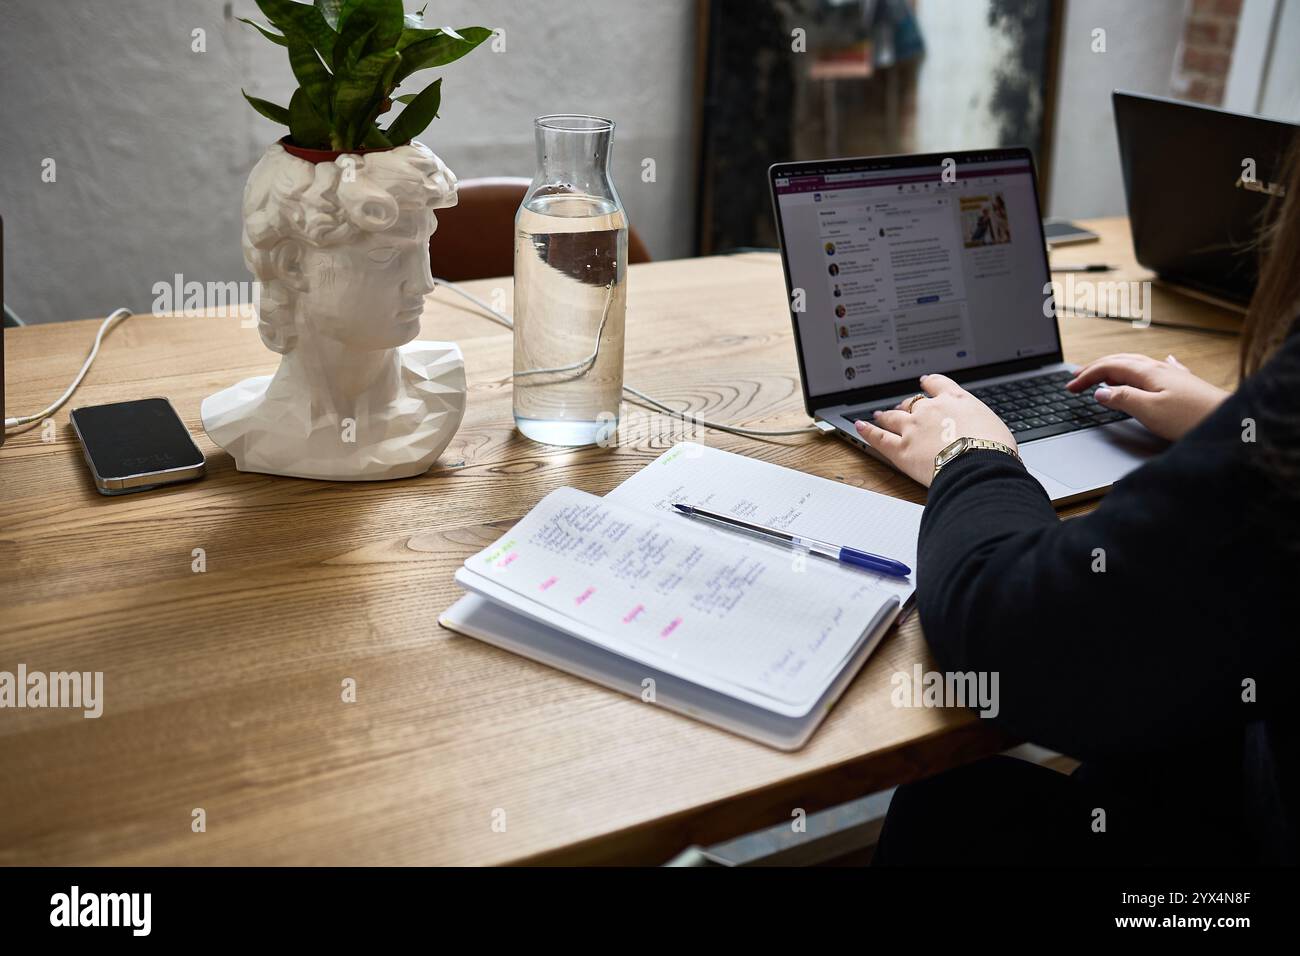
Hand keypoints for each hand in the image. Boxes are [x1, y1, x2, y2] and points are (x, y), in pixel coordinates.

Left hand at [854, 374, 1016, 486]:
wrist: (979, 466)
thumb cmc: (993, 449)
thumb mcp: (995, 429)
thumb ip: (981, 427)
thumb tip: (984, 435)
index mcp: (957, 401)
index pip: (939, 385)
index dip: (930, 383)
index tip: (925, 381)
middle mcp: (931, 410)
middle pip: (914, 402)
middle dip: (907, 404)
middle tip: (903, 405)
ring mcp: (913, 428)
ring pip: (893, 417)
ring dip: (885, 415)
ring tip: (879, 414)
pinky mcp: (901, 449)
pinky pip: (879, 438)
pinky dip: (867, 432)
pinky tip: (860, 426)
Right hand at [1066, 353, 1228, 441]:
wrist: (1229, 422)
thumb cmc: (1192, 418)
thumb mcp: (1149, 410)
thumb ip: (1122, 399)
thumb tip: (1100, 392)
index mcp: (1148, 372)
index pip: (1108, 366)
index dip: (1086, 375)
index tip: (1070, 387)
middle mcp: (1160, 369)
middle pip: (1121, 361)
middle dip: (1095, 369)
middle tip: (1076, 379)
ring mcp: (1173, 376)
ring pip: (1137, 365)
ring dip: (1116, 368)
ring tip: (1103, 375)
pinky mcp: (1185, 386)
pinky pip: (1159, 371)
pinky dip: (1146, 369)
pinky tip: (1161, 363)